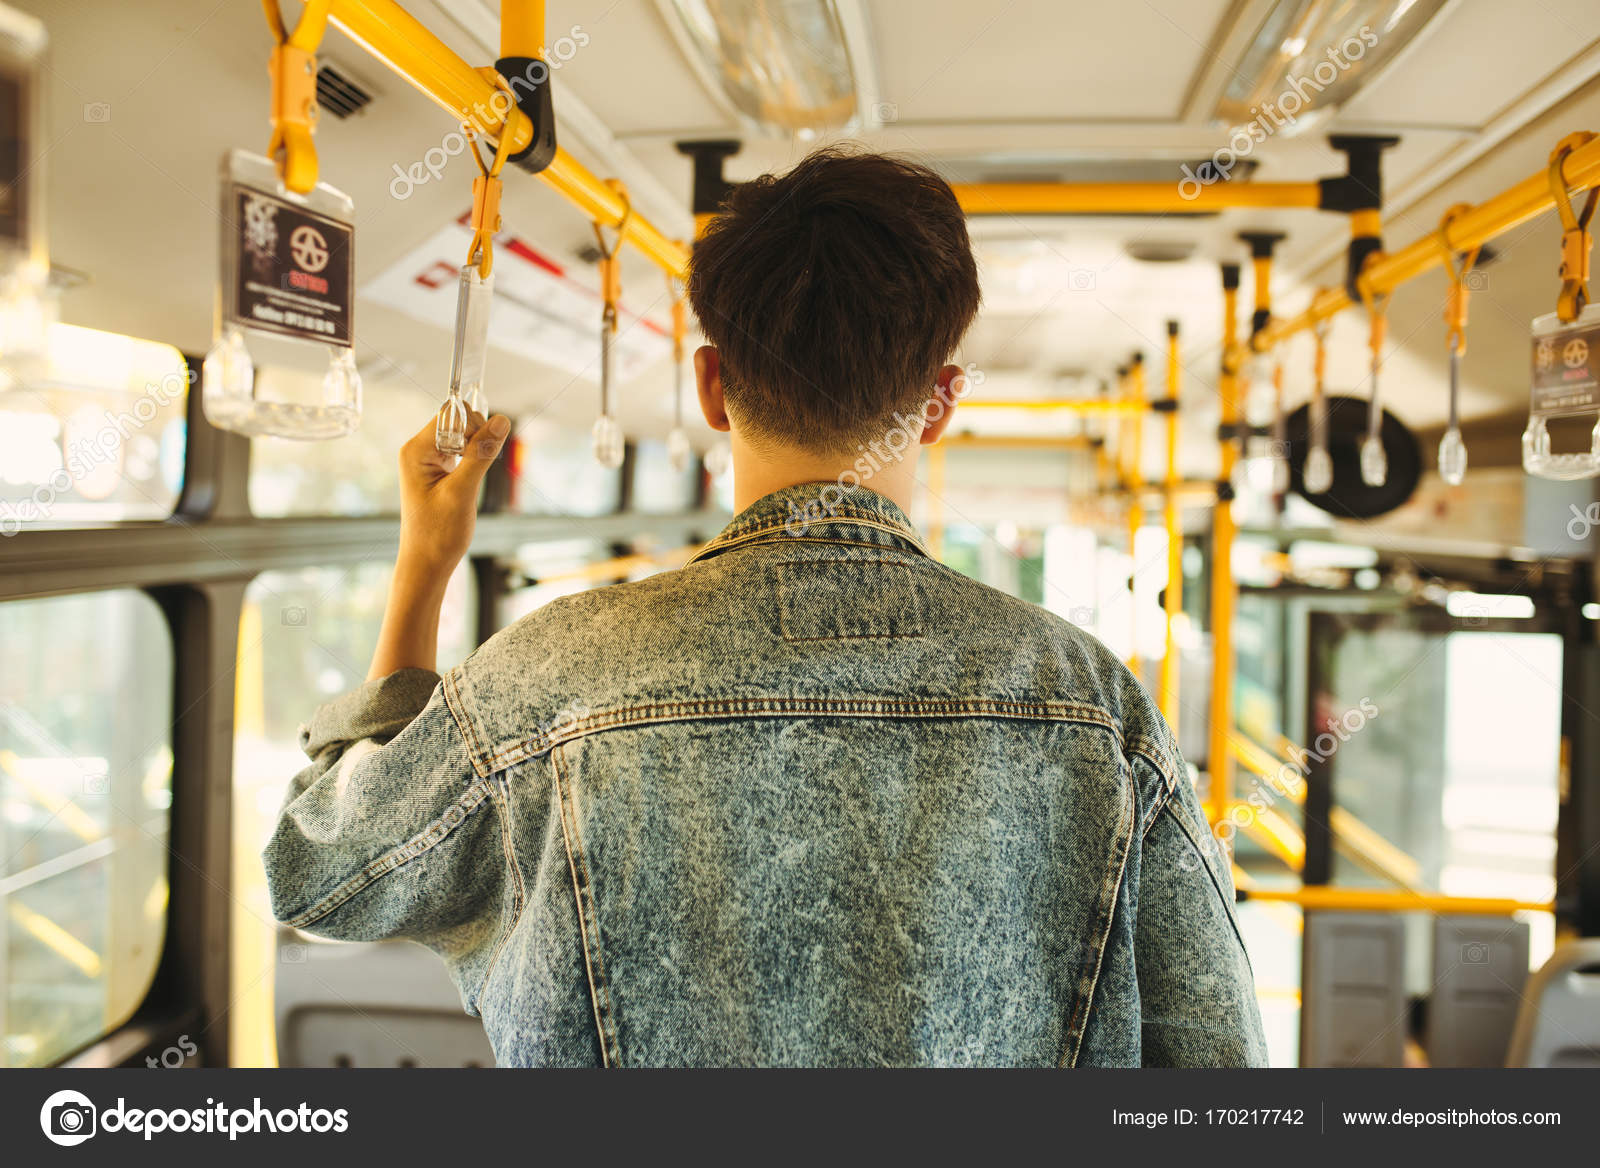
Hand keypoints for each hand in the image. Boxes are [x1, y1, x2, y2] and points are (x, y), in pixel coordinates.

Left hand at [397, 408, 511, 581]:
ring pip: (461, 435)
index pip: (451, 414)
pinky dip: (472, 460)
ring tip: (471, 480)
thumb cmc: (438, 534)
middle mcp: (417, 449)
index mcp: (416, 450)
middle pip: (457, 420)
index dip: (474, 426)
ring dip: (475, 451)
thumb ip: (481, 454)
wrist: (427, 564)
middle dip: (476, 438)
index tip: (480, 454)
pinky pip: (460, 450)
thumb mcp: (463, 492)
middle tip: (475, 471)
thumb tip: (502, 421)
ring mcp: (426, 459)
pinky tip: (469, 480)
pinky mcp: (436, 470)